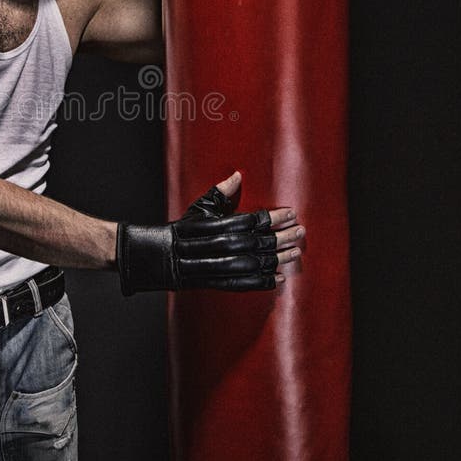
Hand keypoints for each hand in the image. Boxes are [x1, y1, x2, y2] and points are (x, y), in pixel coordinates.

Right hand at [116, 171, 303, 295]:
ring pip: (255, 263)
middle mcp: (217, 245)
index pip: (251, 220)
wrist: (160, 257)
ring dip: (278, 258)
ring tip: (296, 251)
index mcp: (214, 224)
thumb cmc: (182, 229)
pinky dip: (264, 282)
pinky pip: (244, 284)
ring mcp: (217, 266)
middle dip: (282, 236)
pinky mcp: (216, 282)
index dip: (273, 217)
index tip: (290, 213)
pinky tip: (280, 278)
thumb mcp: (198, 208)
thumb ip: (219, 192)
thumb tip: (237, 176)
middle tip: (301, 230)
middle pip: (257, 241)